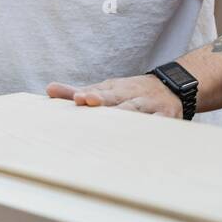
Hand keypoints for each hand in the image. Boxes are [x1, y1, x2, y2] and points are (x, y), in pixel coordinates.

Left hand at [47, 74, 182, 117]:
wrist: (172, 85)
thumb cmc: (131, 93)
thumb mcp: (107, 89)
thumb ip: (79, 91)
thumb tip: (49, 89)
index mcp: (116, 89)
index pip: (102, 92)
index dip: (91, 95)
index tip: (79, 98)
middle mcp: (132, 95)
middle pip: (117, 99)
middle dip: (105, 101)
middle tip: (89, 101)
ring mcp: (150, 106)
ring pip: (136, 111)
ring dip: (126, 115)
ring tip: (113, 124)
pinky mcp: (166, 117)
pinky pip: (160, 124)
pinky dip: (154, 128)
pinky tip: (145, 136)